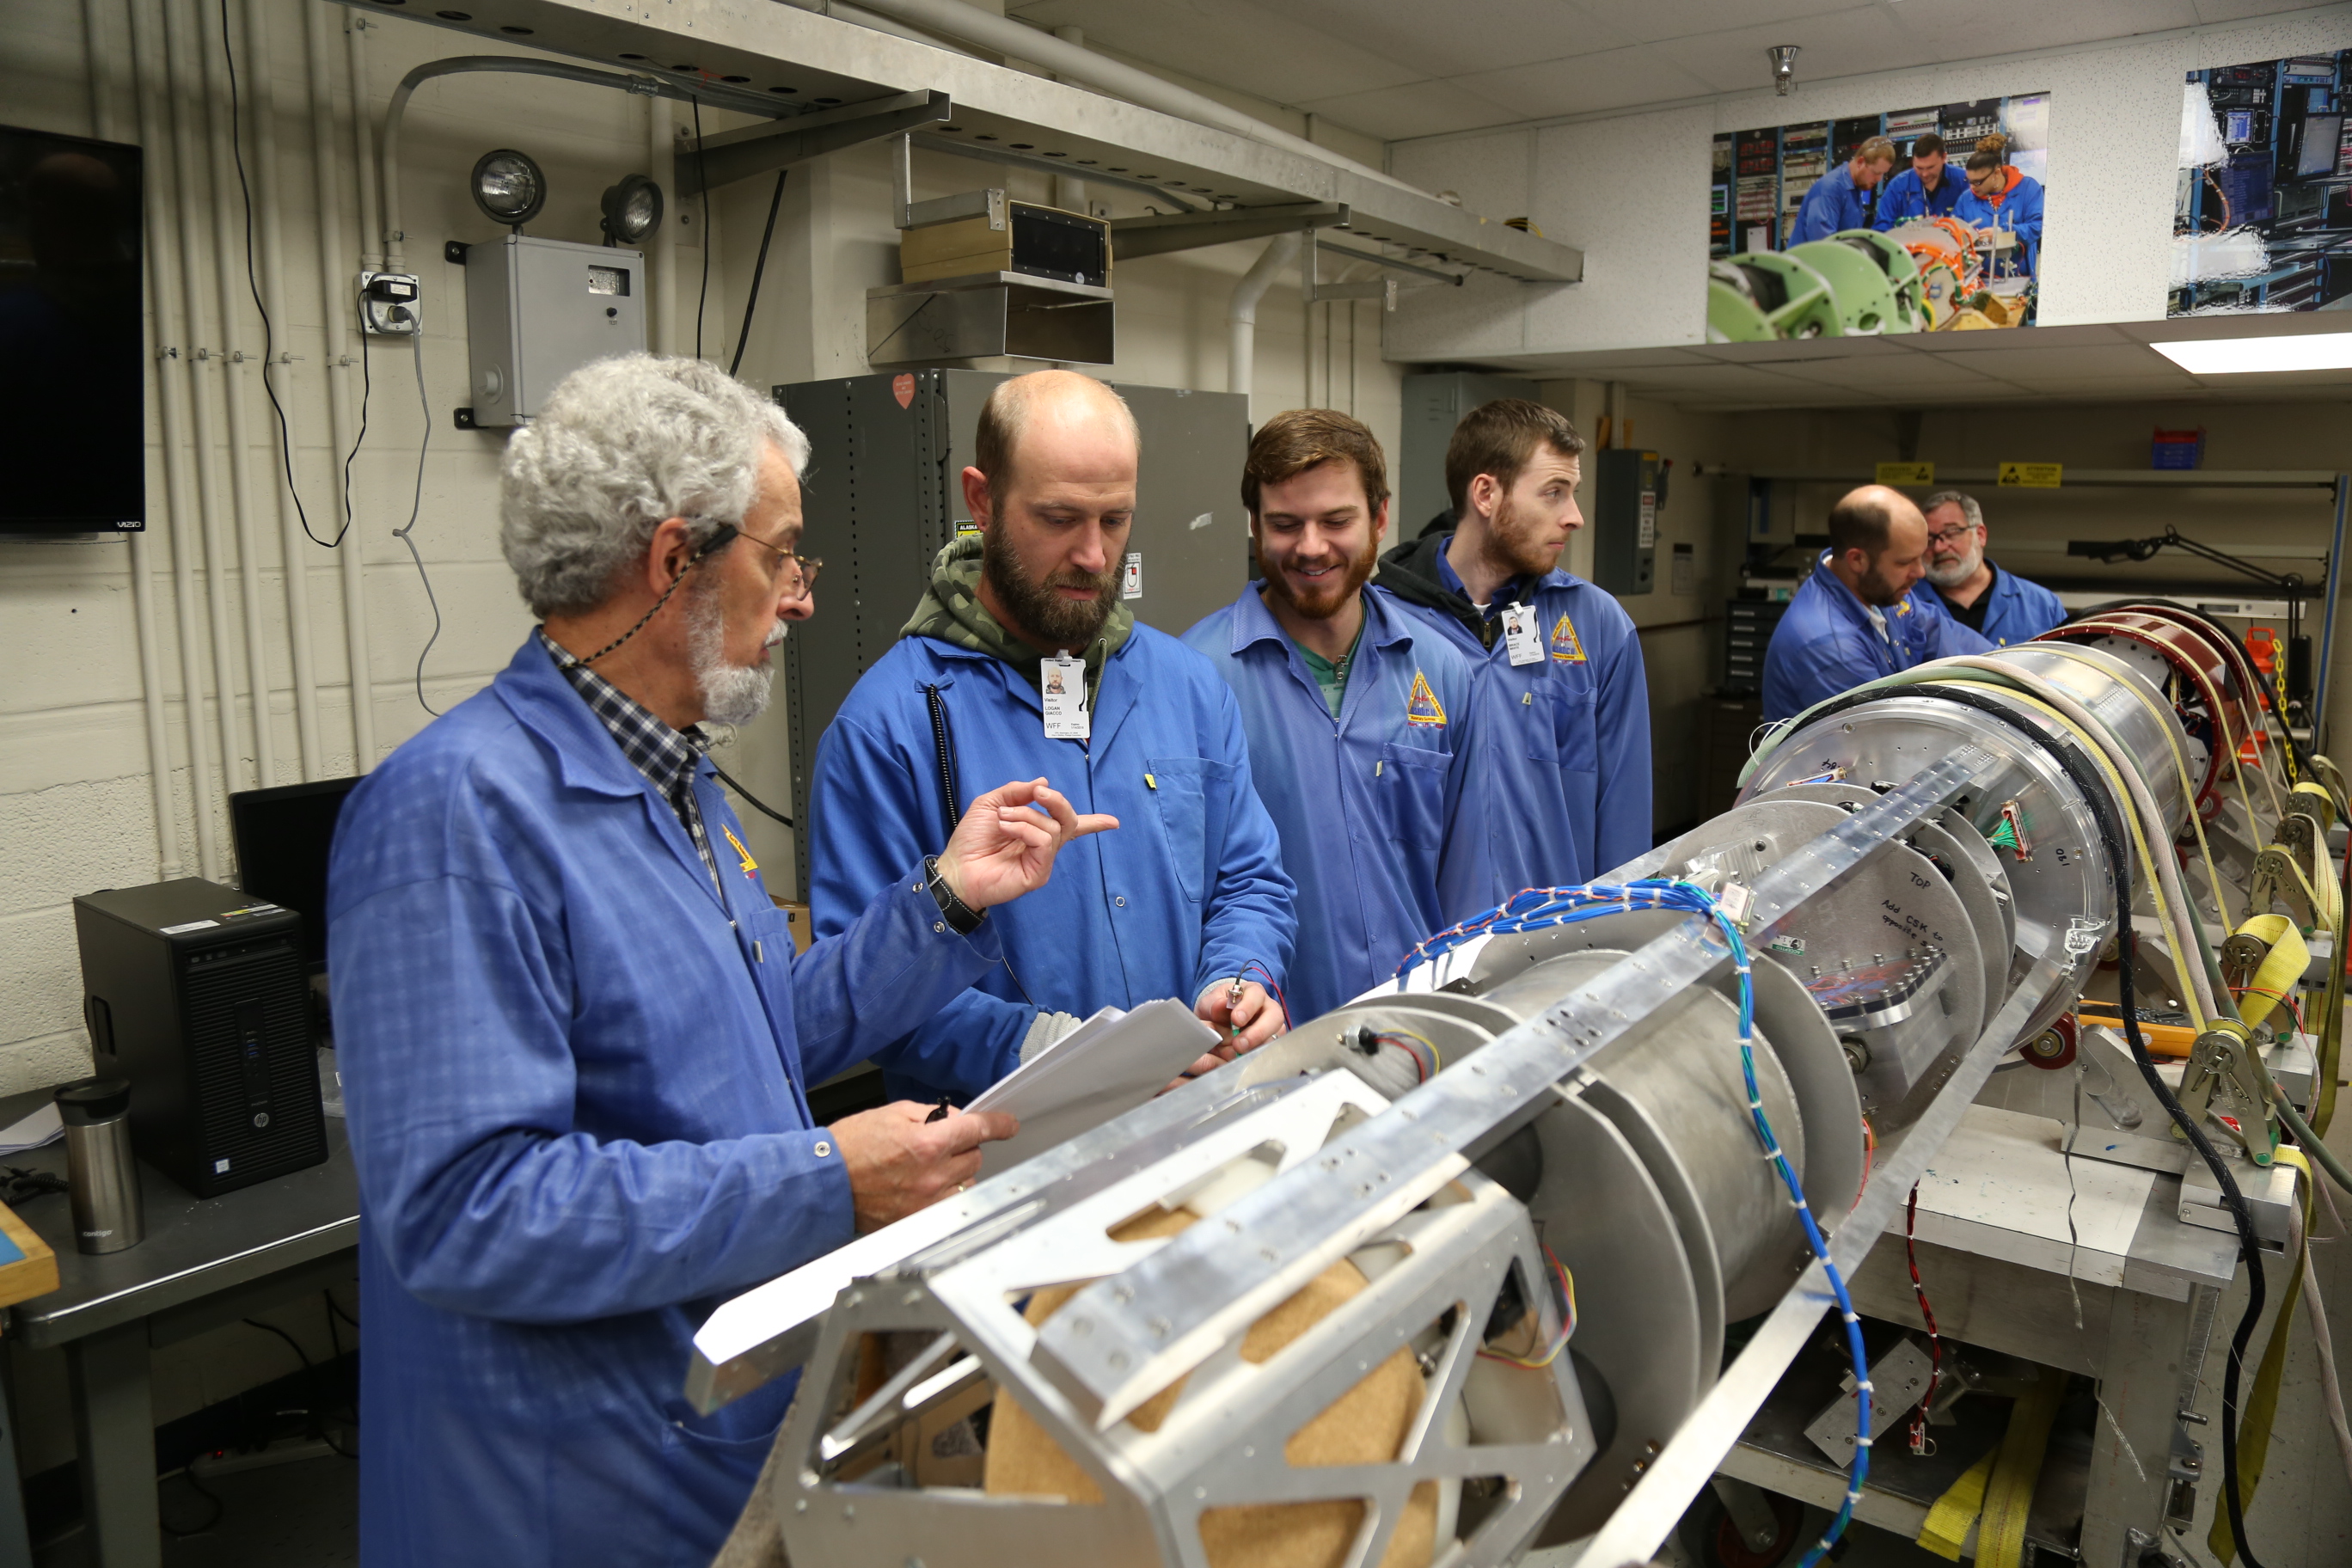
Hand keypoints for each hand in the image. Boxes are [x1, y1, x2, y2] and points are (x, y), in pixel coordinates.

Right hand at [829, 1101, 1019, 1232]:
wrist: (825, 1182)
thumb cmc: (850, 1148)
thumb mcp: (891, 1114)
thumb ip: (928, 1115)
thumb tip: (953, 1119)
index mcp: (927, 1143)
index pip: (977, 1130)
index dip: (998, 1125)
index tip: (1008, 1124)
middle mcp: (932, 1175)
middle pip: (974, 1158)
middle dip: (962, 1148)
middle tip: (938, 1145)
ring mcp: (926, 1202)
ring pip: (965, 1183)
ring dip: (954, 1173)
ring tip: (924, 1169)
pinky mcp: (918, 1220)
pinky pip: (948, 1203)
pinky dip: (942, 1193)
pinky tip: (920, 1186)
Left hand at [936, 778, 1117, 911]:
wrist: (956, 866)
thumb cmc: (971, 839)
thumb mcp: (992, 803)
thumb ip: (1018, 791)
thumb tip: (1044, 783)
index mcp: (1035, 830)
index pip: (1070, 825)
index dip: (1095, 823)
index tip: (1114, 822)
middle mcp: (1043, 845)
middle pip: (1070, 820)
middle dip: (1058, 801)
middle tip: (1039, 794)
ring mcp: (1042, 860)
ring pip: (1053, 827)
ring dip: (1026, 815)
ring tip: (1002, 819)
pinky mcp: (1039, 873)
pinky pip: (1044, 841)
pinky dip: (1025, 829)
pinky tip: (1006, 829)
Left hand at [1190, 979, 1285, 1074]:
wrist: (1216, 1023)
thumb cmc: (1216, 1008)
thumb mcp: (1210, 1004)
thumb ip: (1213, 1005)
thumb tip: (1220, 1005)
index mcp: (1253, 993)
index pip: (1257, 996)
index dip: (1248, 1007)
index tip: (1235, 1020)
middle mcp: (1268, 1009)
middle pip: (1275, 1018)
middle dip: (1258, 1033)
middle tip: (1239, 1045)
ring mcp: (1272, 1029)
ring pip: (1275, 1038)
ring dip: (1257, 1048)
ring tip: (1238, 1056)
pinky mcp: (1269, 1045)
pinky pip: (1269, 1053)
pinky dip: (1256, 1059)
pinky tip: (1243, 1062)